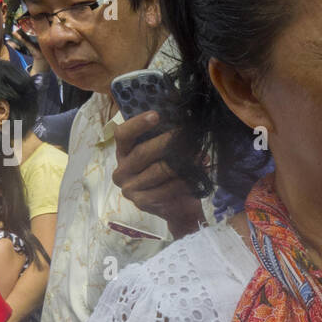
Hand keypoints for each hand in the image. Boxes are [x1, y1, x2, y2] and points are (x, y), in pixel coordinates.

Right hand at [112, 111, 203, 237]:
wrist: (179, 206)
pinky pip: (165, 189)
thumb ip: (166, 137)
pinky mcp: (141, 203)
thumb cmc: (171, 174)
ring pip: (157, 171)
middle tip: (188, 134)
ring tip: (200, 153)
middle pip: (142, 152)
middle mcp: (121, 171)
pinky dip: (184, 181)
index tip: (157, 115)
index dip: (138, 124)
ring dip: (181, 162)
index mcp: (123, 153)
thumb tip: (184, 119)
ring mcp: (129, 189)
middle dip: (168, 142)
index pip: (123, 135)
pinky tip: (197, 175)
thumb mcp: (165, 153)